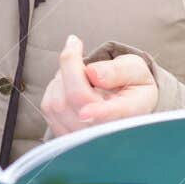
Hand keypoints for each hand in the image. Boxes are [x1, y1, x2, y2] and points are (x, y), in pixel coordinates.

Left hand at [40, 34, 156, 136]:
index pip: (113, 114)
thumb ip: (119, 70)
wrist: (126, 103)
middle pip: (76, 97)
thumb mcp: (136, 71)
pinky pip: (48, 106)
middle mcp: (106, 130)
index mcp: (130, 113)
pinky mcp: (64, 134)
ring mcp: (83, 136)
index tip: (85, 112)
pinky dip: (54, 88)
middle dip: (70, 65)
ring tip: (79, 72)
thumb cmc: (132, 85)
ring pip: (58, 102)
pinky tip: (70, 85)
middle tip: (76, 46)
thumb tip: (93, 73)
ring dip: (61, 77)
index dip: (99, 113)